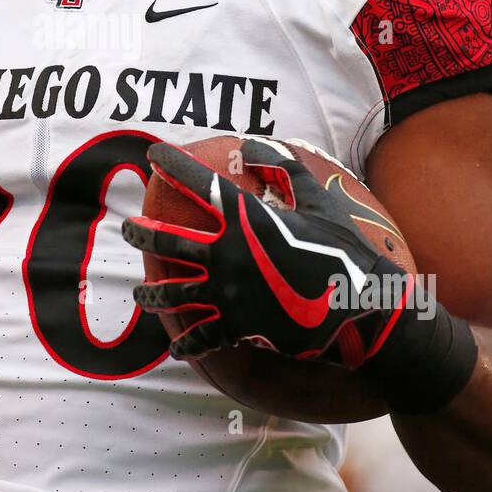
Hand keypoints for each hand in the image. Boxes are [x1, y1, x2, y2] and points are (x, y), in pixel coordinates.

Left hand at [122, 137, 415, 366]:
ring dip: (150, 294)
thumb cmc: (344, 250)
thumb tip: (253, 145)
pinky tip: (175, 345)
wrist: (362, 309)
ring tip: (140, 294)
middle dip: (140, 232)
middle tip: (128, 227)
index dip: (173, 166)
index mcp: (247, 220)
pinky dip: (185, 343)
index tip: (154, 154)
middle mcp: (228, 255)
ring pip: (170, 293)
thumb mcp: (319, 202)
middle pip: (166, 240)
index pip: (200, 185)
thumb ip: (285, 170)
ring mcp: (227, 294)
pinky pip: (200, 338)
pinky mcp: (236, 328)